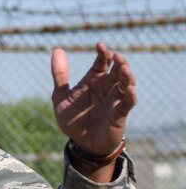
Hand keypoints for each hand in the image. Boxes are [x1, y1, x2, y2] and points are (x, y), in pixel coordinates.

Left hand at [51, 42, 136, 157]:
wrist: (80, 143)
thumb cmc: (73, 119)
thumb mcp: (61, 97)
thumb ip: (60, 75)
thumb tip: (57, 49)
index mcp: (94, 79)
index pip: (102, 61)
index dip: (103, 52)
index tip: (99, 45)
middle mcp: (108, 86)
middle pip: (118, 69)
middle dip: (119, 61)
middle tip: (116, 56)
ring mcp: (116, 98)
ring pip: (127, 82)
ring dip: (127, 74)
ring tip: (123, 68)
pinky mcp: (120, 113)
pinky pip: (128, 102)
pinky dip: (130, 95)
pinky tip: (128, 89)